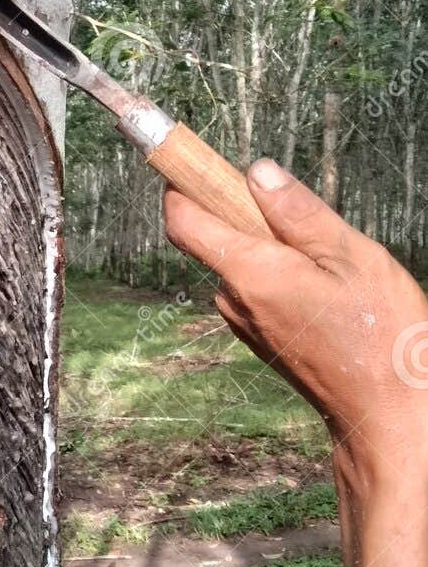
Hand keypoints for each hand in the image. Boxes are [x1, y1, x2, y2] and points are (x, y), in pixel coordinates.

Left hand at [164, 157, 427, 566]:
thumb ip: (299, 212)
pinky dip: (274, 270)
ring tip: (326, 259)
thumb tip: (256, 173)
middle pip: (209, 233)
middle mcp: (234, 298)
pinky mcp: (260, 336)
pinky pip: (252, 285)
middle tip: (296, 210)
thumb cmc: (381, 334)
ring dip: (264, 242)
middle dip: (238, 207)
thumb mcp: (351, 255)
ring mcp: (244, 321)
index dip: (178, 180)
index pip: (182, 218)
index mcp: (250, 272)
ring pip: (236, 259)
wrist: (388, 413)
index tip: (184, 153)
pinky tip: (322, 285)